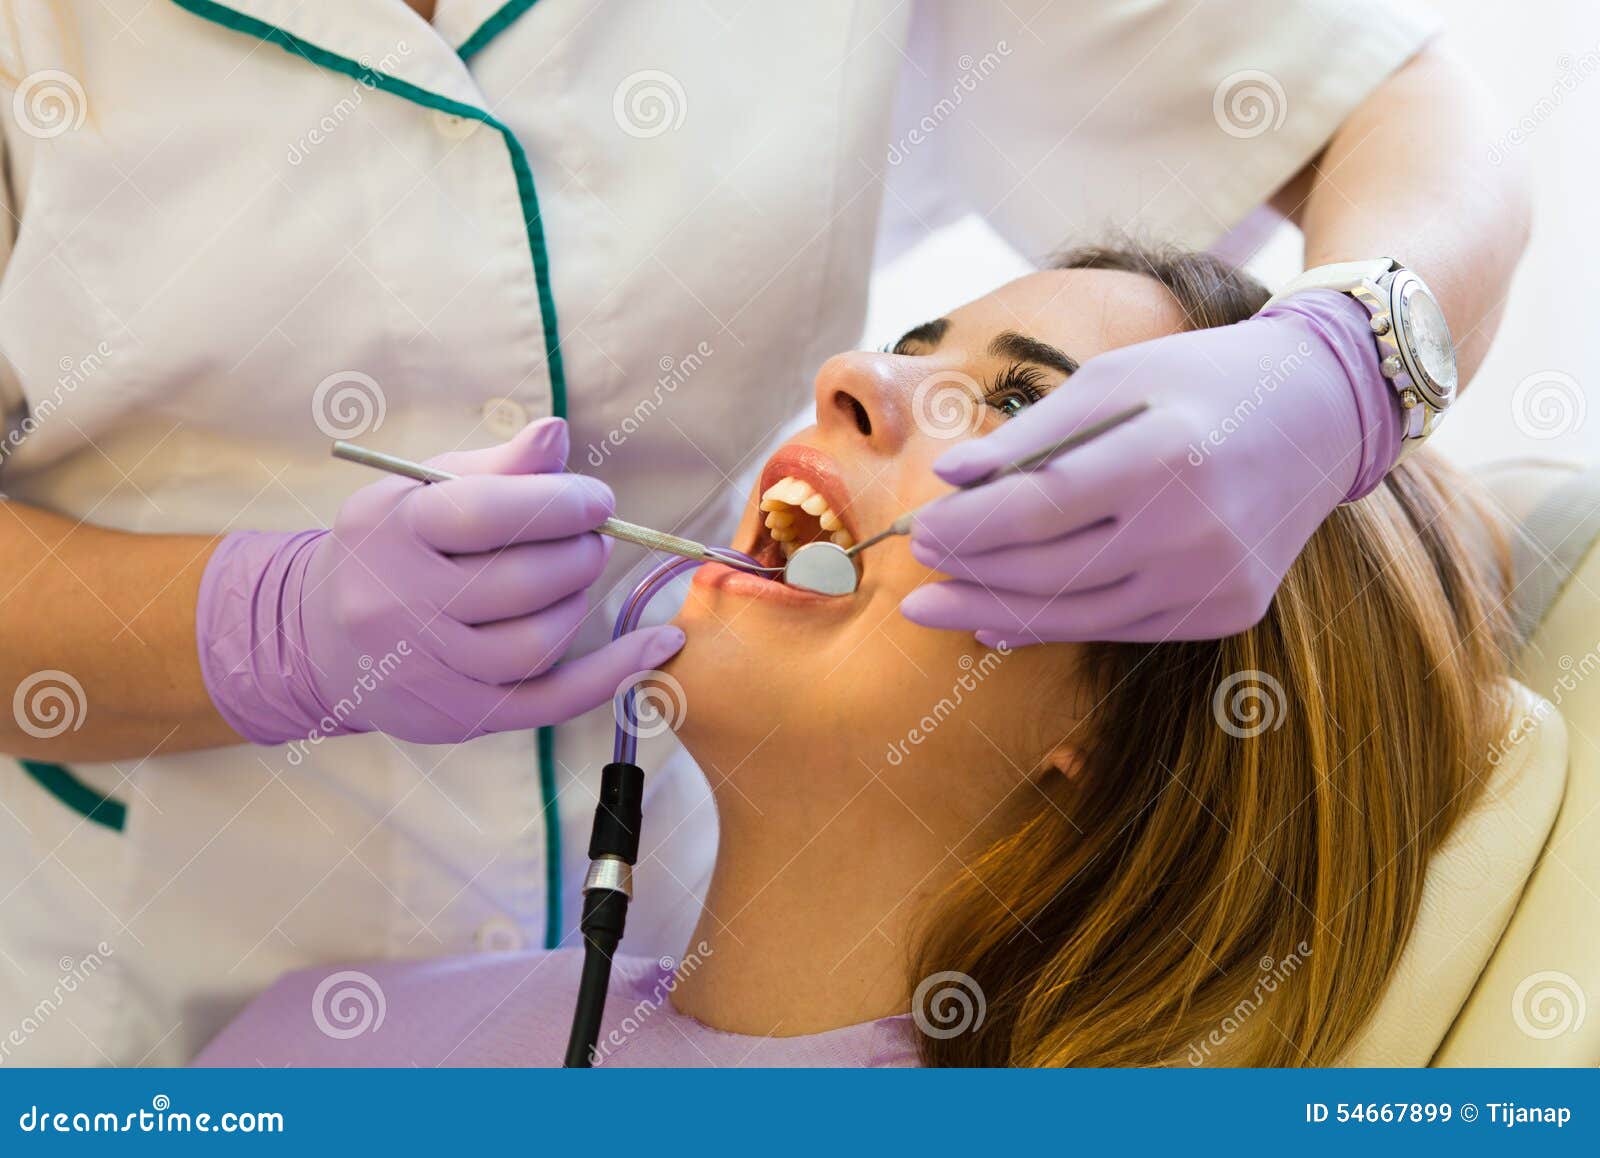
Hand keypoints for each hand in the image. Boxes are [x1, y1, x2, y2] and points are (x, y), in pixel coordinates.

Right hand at [198, 418, 683, 743]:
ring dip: (579, 603)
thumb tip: (556, 434)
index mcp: (393, 530)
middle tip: (594, 538)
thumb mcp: (425, 491)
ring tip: (580, 576)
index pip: (488, 514)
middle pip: (521, 583)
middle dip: (578, 554)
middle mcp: (399, 604)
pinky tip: (660, 644)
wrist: (319, 637)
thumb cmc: (395, 546)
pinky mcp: (457, 717)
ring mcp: (425, 668)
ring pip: (537, 643)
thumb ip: (497, 468)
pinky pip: (551, 701)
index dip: (561, 504)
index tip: (597, 500)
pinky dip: (615, 672)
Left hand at [900, 291, 1401, 643]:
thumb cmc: (1203, 380)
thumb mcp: (1117, 378)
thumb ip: (1032, 434)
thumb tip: (949, 478)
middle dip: (971, 573)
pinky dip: (1054, 627)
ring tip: (934, 609)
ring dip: (996, 613)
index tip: (916, 530)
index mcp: (1166, 454)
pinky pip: (1121, 630)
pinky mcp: (1227, 610)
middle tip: (913, 572)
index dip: (968, 527)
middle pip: (1051, 568)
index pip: (1039, 508)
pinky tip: (998, 622)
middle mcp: (1196, 528)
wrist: (1323, 411)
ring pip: (1080, 614)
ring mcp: (1216, 579)